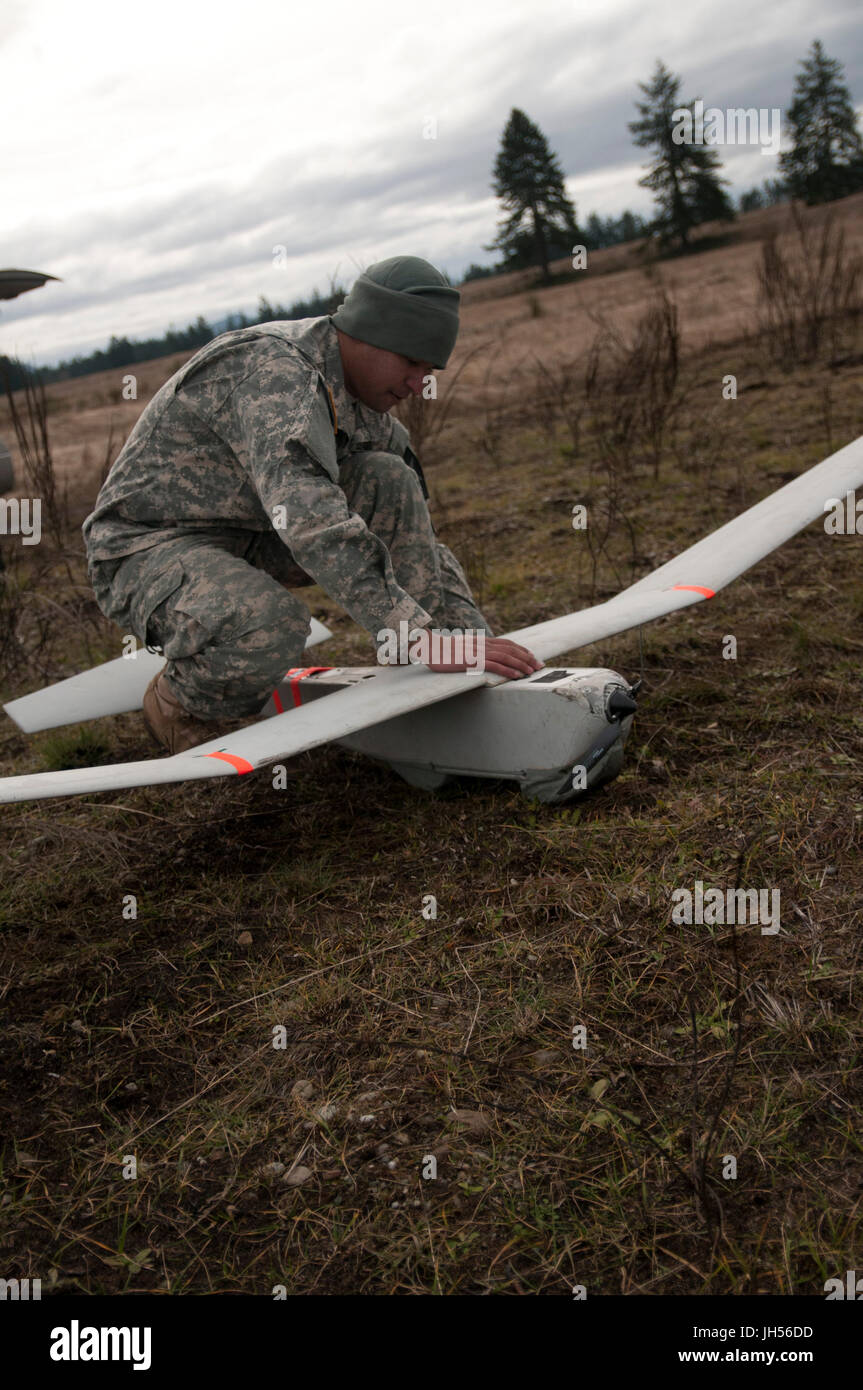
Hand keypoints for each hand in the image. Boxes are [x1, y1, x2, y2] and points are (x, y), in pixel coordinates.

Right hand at [422, 635, 543, 679]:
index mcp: (481, 641)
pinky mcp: (473, 660)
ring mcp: (478, 651)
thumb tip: (480, 657)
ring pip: (506, 656)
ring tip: (532, 672)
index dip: (521, 650)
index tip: (531, 656)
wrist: (428, 647)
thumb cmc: (441, 651)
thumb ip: (473, 651)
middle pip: (511, 649)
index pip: (506, 643)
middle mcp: (482, 644)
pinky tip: (516, 676)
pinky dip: (508, 670)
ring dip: (522, 664)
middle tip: (539, 665)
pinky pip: (495, 665)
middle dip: (527, 657)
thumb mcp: (461, 648)